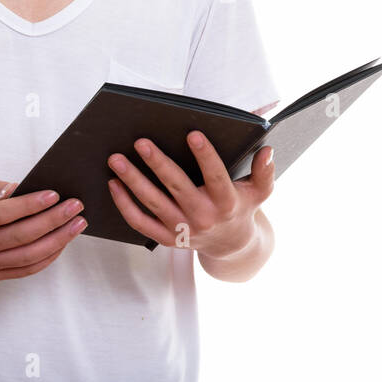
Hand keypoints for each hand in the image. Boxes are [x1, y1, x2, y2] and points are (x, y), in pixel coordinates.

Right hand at [0, 175, 85, 279]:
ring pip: (28, 255)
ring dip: (58, 240)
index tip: (55, 194)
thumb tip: (18, 189)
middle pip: (20, 236)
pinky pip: (27, 268)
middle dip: (52, 220)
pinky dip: (49, 256)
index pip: (3, 213)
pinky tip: (64, 240)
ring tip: (78, 223)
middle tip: (76, 206)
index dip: (30, 205)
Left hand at [107, 132, 273, 257]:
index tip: (193, 133)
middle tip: (140, 142)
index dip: (205, 155)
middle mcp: (203, 217)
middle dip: (157, 163)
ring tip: (116, 160)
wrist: (231, 247)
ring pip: (153, 203)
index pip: (216, 176)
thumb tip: (268, 151)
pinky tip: (113, 184)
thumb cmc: (242, 208)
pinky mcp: (167, 239)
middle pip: (177, 187)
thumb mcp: (260, 192)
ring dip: (132, 181)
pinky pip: (140, 222)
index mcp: (227, 202)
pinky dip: (124, 205)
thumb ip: (265, 172)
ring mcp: (182, 230)